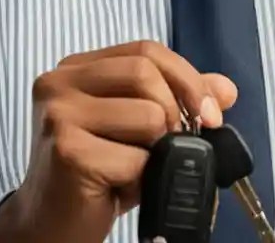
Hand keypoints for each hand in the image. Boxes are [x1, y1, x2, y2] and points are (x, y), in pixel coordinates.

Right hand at [0, 40, 237, 242]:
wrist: (49, 224)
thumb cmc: (94, 175)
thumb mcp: (137, 130)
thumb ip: (177, 101)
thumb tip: (225, 89)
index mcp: (75, 69)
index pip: (145, 50)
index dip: (187, 77)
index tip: (210, 112)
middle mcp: (59, 84)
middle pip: (146, 72)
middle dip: (177, 111)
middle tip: (174, 144)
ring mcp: (59, 115)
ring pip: (148, 114)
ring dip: (157, 150)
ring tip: (134, 167)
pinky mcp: (68, 151)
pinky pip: (136, 158)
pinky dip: (141, 178)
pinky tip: (117, 186)